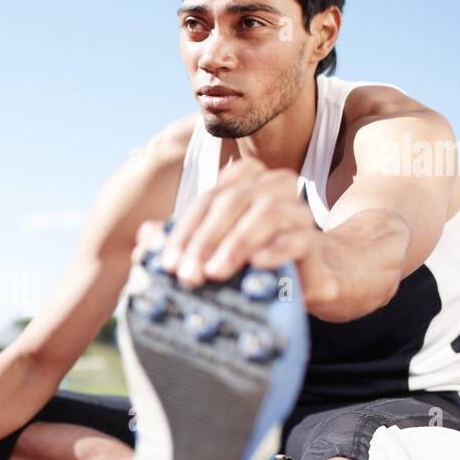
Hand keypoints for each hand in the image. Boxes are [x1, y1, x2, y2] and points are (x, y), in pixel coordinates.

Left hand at [156, 158, 337, 306]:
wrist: (312, 277)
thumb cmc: (255, 260)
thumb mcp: (215, 250)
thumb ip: (183, 239)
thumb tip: (145, 234)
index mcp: (246, 181)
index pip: (208, 198)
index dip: (184, 229)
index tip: (168, 263)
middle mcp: (273, 187)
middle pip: (234, 201)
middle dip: (205, 239)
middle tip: (187, 274)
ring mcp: (298, 211)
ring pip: (268, 212)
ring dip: (236, 243)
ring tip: (215, 272)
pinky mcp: (315, 240)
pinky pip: (299, 238)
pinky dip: (276, 249)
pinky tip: (256, 264)